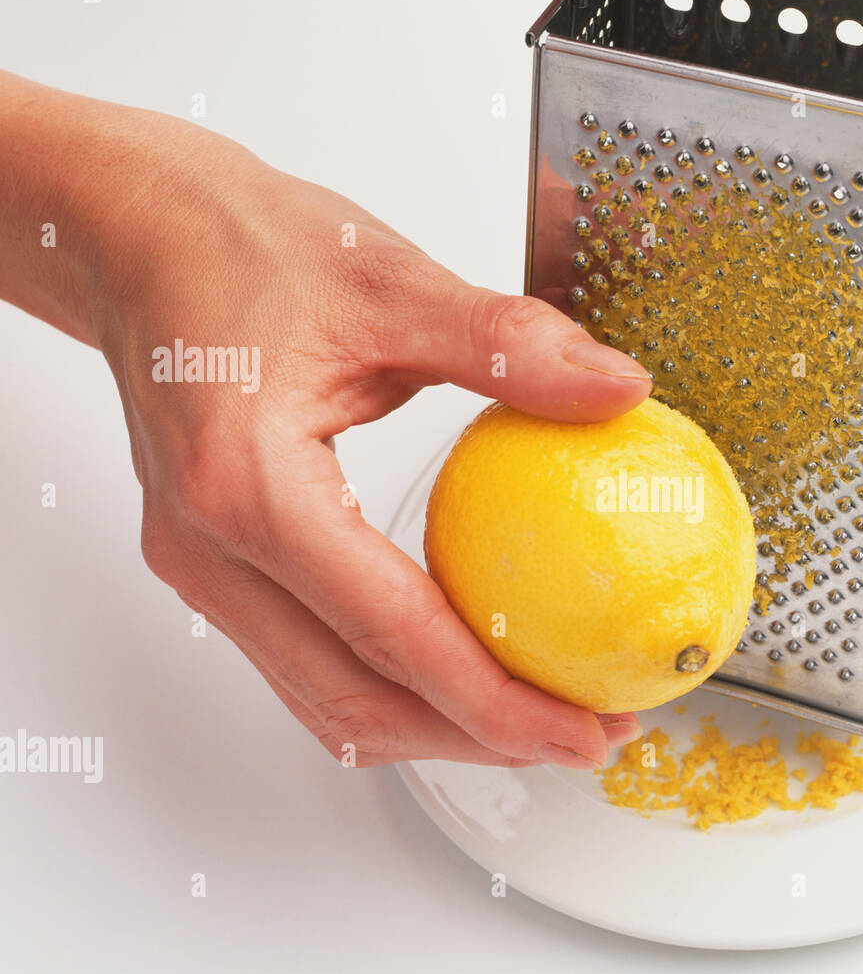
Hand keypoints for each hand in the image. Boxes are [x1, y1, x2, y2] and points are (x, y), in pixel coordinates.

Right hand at [2, 78, 652, 768]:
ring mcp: (202, 567)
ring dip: (432, 725)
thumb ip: (509, 345)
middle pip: (354, 702)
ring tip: (534, 715)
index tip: (582, 728)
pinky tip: (460, 666)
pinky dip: (390, 683)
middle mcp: (210, 549)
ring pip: (325, 699)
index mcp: (248, 488)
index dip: (495, 703)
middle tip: (581, 735)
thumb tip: (616, 389)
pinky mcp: (215, 564)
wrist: (135, 233)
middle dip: (477, 740)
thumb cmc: (237, 246)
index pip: (391, 634)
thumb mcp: (390, 284)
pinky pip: (308, 658)